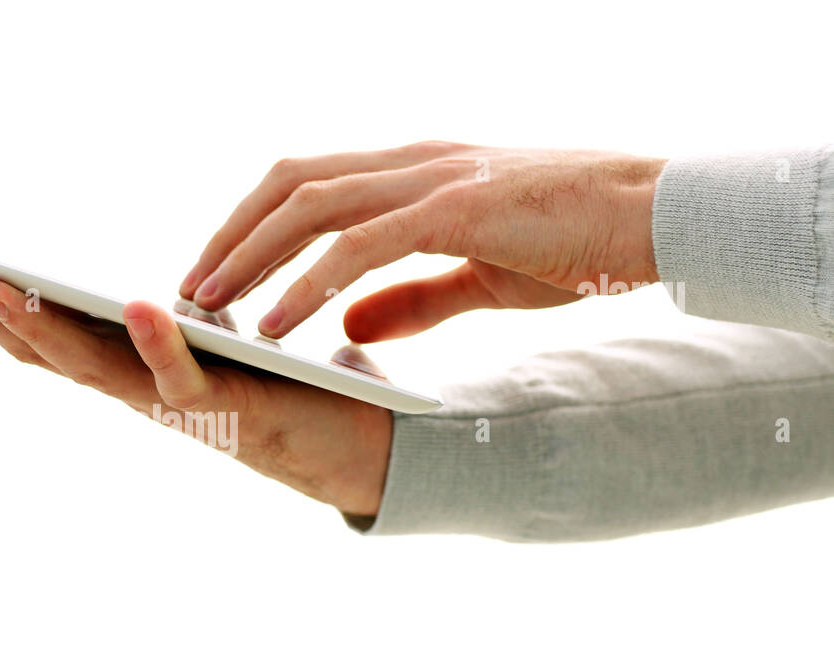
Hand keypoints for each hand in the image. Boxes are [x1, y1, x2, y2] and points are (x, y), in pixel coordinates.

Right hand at [0, 255, 394, 515]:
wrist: (356, 441)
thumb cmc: (279, 379)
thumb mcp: (205, 335)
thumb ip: (157, 317)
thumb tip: (116, 276)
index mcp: (124, 363)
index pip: (33, 325)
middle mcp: (135, 389)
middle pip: (35, 347)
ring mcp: (176, 405)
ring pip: (92, 368)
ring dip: (38, 327)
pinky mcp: (231, 411)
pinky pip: (186, 378)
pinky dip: (157, 345)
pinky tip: (137, 302)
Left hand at [178, 142, 666, 340]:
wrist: (659, 217)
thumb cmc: (576, 242)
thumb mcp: (479, 276)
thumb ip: (411, 296)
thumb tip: (348, 322)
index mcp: (414, 174)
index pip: (309, 183)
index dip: (254, 222)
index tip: (217, 270)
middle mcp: (413, 165)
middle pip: (291, 184)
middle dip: (232, 235)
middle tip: (190, 288)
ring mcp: (433, 179)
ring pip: (312, 206)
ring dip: (251, 256)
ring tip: (208, 304)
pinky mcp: (458, 209)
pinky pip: (361, 245)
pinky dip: (307, 284)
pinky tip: (274, 324)